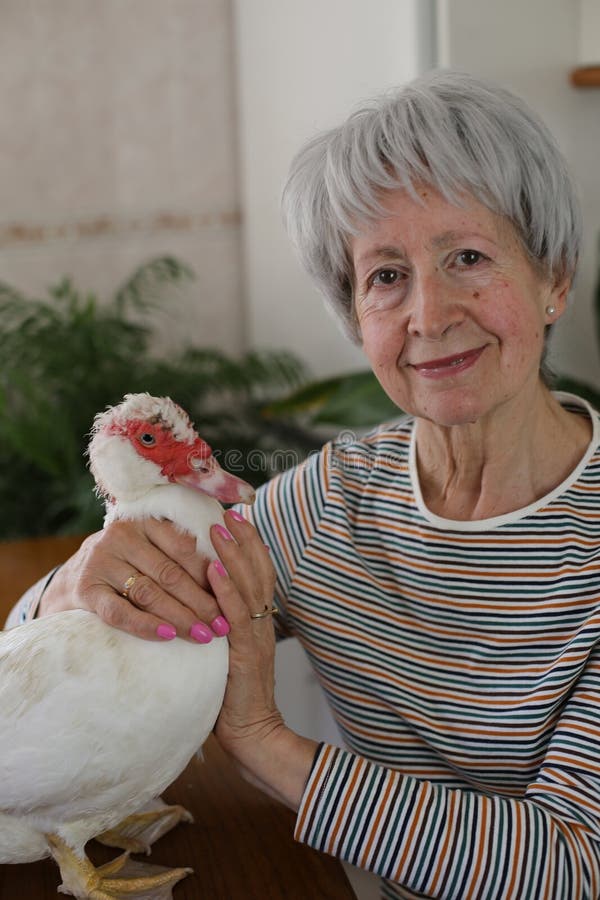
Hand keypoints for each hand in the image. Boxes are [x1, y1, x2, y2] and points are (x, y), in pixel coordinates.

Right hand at [40, 519, 225, 641]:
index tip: (231, 597)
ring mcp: (100, 562)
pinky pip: (119, 612)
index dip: (209, 575)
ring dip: (179, 617)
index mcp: (144, 523)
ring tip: (203, 635)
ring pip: (148, 593)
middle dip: (200, 601)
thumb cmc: (126, 566)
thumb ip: (180, 552)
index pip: (183, 549)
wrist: (72, 581)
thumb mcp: (150, 549)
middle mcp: (120, 537)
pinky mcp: (85, 590)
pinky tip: (168, 636)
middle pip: (169, 573)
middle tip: (223, 624)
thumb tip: (228, 573)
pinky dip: (145, 625)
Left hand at [208, 510, 281, 751]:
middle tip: (230, 511)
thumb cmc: (233, 696)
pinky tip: (213, 569)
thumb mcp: (229, 652)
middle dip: (245, 539)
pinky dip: (226, 589)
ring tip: (220, 528)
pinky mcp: (245, 653)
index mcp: (260, 621)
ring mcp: (256, 636)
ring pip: (249, 586)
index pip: (259, 574)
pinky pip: (236, 615)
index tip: (238, 519)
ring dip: (233, 554)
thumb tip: (201, 606)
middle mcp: (262, 623)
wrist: (253, 734)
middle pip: (258, 571)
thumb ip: (222, 627)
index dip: (251, 545)